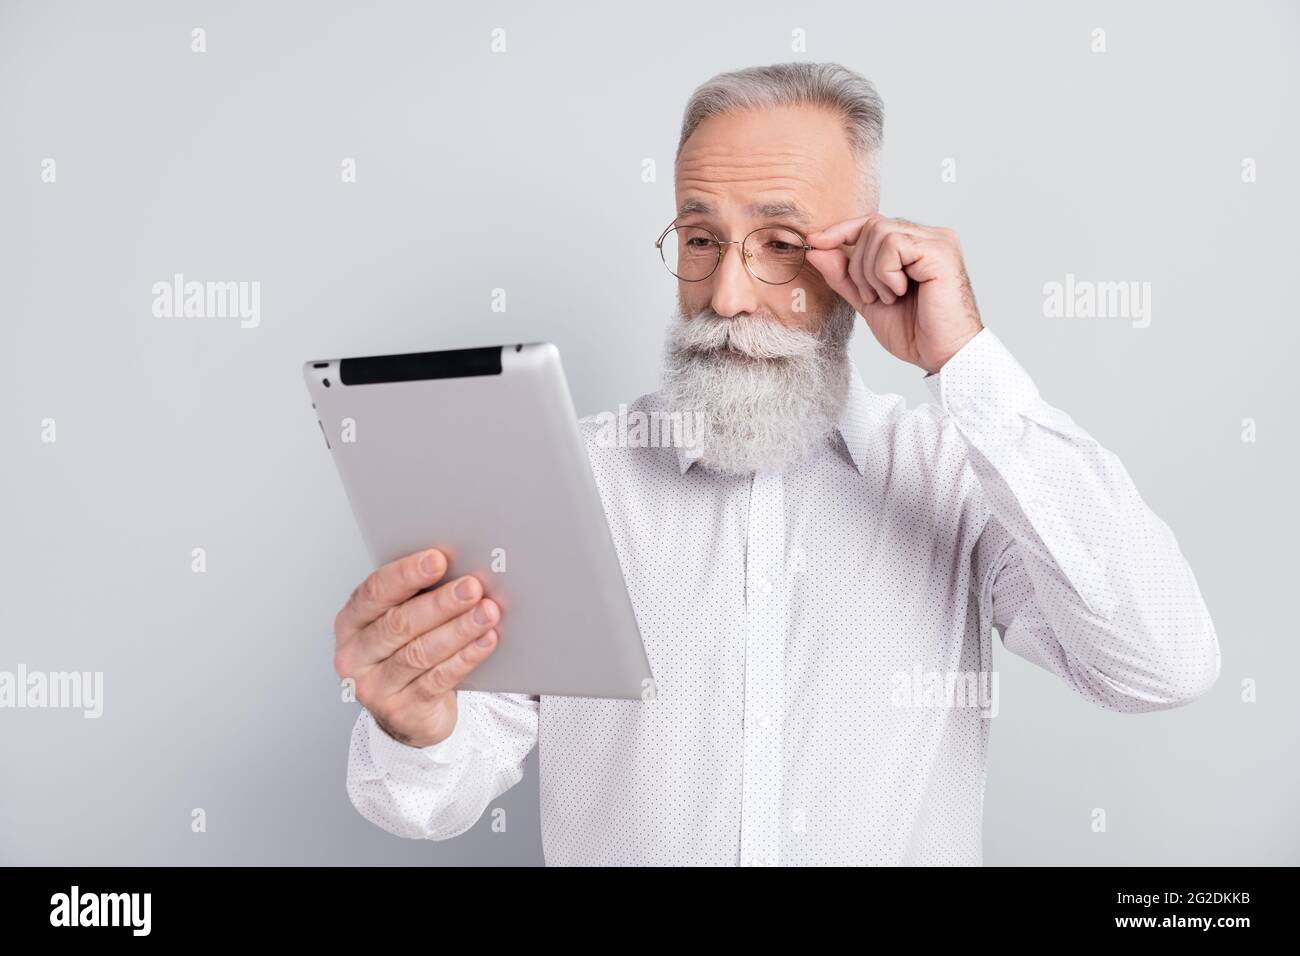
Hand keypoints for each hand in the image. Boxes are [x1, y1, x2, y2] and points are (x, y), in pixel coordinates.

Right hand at [333, 548, 500, 748]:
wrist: (410, 711)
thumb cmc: (408, 652)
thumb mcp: (404, 622)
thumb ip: (420, 596)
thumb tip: (461, 568)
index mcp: (351, 622)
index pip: (374, 592)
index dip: (406, 574)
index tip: (437, 559)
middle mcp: (354, 655)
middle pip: (399, 623)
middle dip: (441, 603)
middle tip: (472, 587)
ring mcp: (374, 688)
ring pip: (420, 653)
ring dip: (459, 629)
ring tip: (487, 612)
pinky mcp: (401, 712)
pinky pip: (437, 681)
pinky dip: (465, 658)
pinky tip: (486, 641)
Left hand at [806, 214, 982, 374]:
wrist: (942, 355)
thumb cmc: (915, 332)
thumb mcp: (867, 301)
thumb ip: (844, 275)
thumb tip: (815, 249)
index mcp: (915, 245)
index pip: (872, 223)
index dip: (841, 231)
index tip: (815, 242)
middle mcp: (929, 236)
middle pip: (872, 225)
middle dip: (859, 265)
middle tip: (874, 297)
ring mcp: (937, 241)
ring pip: (880, 232)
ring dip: (872, 272)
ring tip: (889, 297)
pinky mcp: (940, 251)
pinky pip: (893, 245)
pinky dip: (886, 273)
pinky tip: (900, 293)